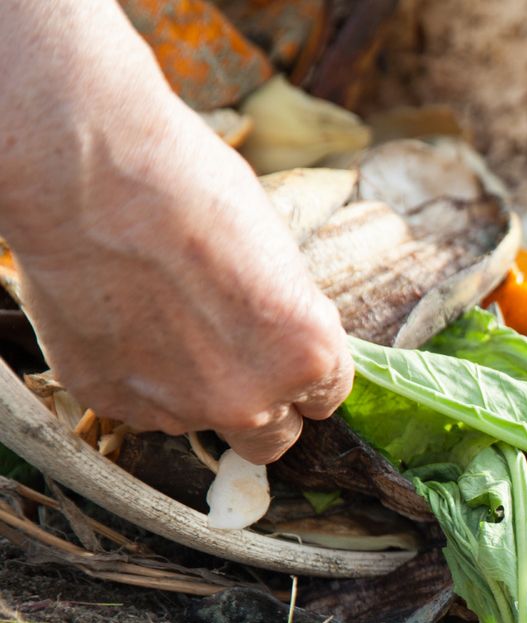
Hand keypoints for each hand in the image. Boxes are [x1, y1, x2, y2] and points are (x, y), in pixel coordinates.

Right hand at [0, 2, 349, 463]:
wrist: (85, 167)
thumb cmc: (189, 185)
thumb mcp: (276, 253)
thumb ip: (286, 320)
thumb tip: (281, 339)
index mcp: (308, 357)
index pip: (326, 399)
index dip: (303, 373)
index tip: (282, 352)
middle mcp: (250, 397)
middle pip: (273, 437)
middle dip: (261, 402)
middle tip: (230, 352)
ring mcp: (177, 407)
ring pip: (202, 422)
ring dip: (193, 390)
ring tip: (162, 317)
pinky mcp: (110, 399)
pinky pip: (139, 407)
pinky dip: (135, 377)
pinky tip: (120, 318)